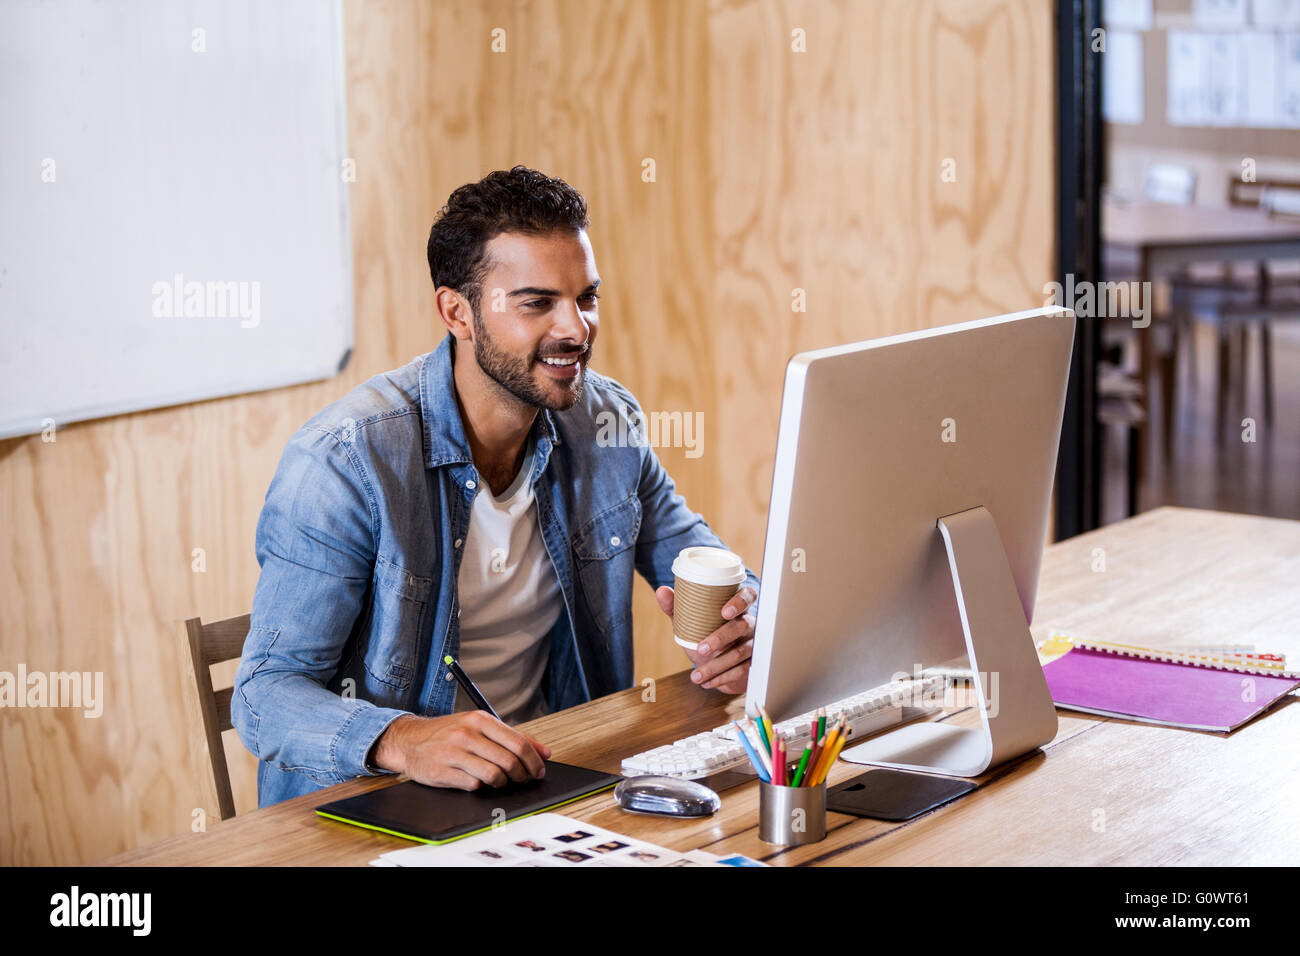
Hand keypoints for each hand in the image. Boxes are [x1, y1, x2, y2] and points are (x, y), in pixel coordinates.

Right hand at [370, 711, 551, 789]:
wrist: (409, 740)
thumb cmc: (448, 733)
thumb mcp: (479, 726)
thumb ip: (512, 737)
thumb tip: (544, 752)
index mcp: (480, 719)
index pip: (518, 742)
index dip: (533, 761)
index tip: (539, 770)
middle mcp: (467, 733)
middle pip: (508, 761)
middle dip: (521, 775)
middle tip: (521, 779)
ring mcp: (453, 753)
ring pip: (493, 775)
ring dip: (502, 783)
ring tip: (500, 781)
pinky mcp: (442, 771)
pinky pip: (474, 785)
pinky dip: (481, 787)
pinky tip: (477, 781)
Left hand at [655, 584, 756, 694]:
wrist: (719, 667)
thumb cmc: (705, 636)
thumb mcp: (690, 622)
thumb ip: (676, 607)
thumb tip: (661, 591)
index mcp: (736, 608)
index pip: (747, 596)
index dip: (739, 602)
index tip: (724, 612)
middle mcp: (749, 623)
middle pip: (742, 626)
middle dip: (720, 638)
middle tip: (700, 649)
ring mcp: (753, 643)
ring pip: (740, 653)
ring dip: (716, 666)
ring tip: (696, 675)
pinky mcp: (753, 664)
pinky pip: (741, 671)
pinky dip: (721, 678)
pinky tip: (706, 682)